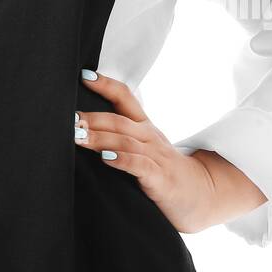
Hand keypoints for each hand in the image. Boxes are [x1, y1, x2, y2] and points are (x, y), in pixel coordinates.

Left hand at [75, 70, 263, 233]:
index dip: (106, 84)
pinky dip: (122, 160)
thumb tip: (82, 126)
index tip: (83, 75)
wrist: (202, 196)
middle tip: (69, 117)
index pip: (125, 97)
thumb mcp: (144, 148)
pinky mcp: (161, 179)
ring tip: (77, 136)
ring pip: (126, 141)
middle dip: (92, 117)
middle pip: (119, 120)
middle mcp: (150, 137)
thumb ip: (120, 137)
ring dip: (100, 138)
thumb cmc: (164, 172)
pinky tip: (106, 158)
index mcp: (145, 127)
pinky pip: (140, 166)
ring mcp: (156, 157)